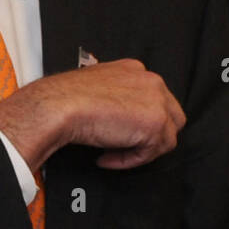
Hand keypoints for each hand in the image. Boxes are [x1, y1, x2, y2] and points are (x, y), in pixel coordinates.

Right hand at [0, 59, 184, 170]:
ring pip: (165, 136)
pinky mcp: (156, 124)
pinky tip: (108, 156)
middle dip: (148, 135)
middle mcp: (150, 81)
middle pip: (169, 116)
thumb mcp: (93, 86)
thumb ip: (113, 95)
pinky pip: (152, 152)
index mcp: (134, 69)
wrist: (58, 106)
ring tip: (111, 152)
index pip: (153, 98)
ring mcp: (157, 102)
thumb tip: (116, 115)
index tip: (122, 130)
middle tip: (123, 144)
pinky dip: (130, 160)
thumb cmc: (65, 97)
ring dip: (139, 150)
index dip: (139, 119)